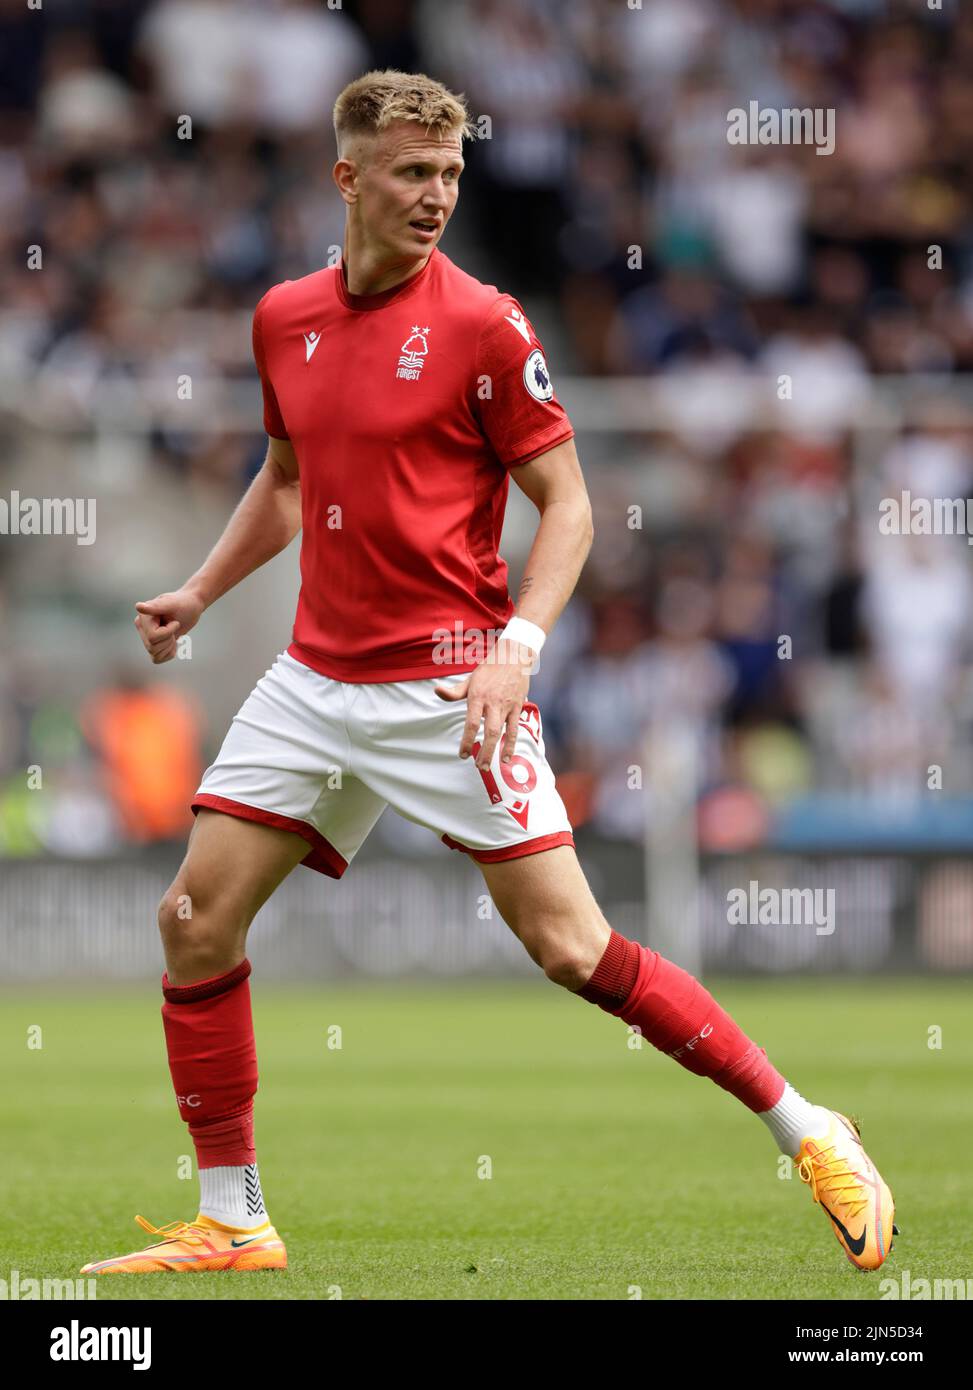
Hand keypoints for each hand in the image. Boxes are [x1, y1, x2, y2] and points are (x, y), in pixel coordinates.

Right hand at [134, 587, 205, 664]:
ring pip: (155, 654)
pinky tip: (173, 642)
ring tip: (173, 633)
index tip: (175, 622)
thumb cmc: (183, 603)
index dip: (168, 632)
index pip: (152, 637)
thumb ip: (155, 607)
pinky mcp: (153, 644)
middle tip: (175, 627)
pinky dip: (168, 653)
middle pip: (153, 647)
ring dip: (169, 646)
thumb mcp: (172, 604)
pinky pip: (157, 659)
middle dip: (169, 639)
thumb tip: (138, 607)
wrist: (191, 607)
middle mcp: (141, 627)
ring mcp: (146, 637)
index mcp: (143, 617)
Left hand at [434, 638, 533, 768]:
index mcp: (478, 696)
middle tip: (478, 767)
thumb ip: (454, 692)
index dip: (467, 740)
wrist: (513, 657)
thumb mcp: (470, 679)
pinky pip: (515, 729)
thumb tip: (437, 691)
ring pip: (501, 732)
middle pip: (489, 731)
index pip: (471, 722)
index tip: (462, 754)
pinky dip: (511, 745)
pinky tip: (506, 757)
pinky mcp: (518, 707)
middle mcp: (493, 703)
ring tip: (488, 766)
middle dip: (484, 751)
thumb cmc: (489, 670)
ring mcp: (507, 706)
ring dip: (495, 751)